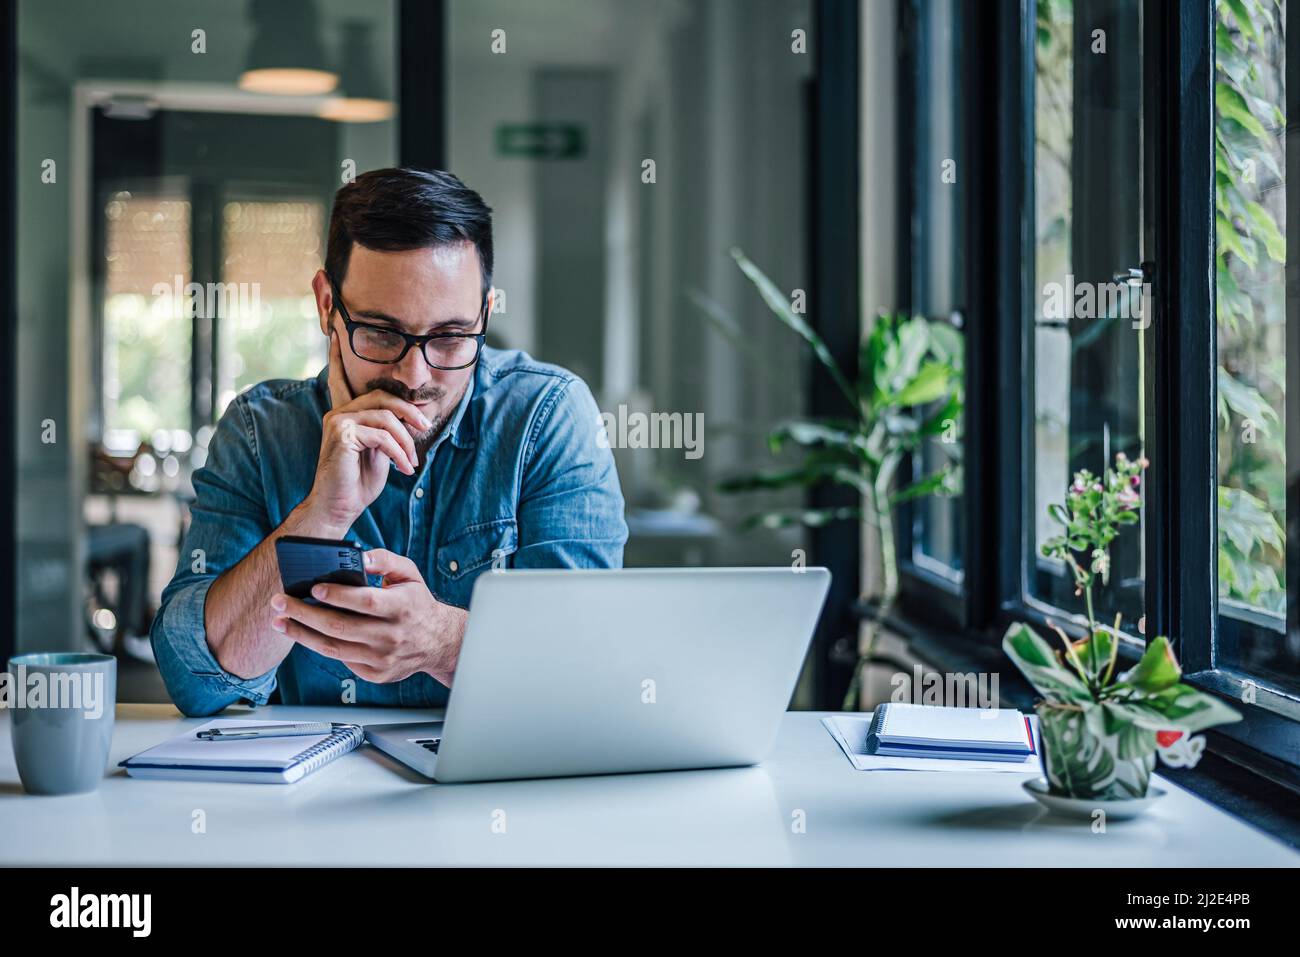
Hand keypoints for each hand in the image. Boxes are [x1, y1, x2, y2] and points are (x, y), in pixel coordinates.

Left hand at [269, 548, 465, 684]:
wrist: (437, 642)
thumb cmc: (416, 603)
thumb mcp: (409, 574)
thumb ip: (385, 560)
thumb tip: (359, 557)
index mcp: (403, 607)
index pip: (366, 602)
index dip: (338, 595)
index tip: (313, 588)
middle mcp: (393, 636)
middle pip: (341, 626)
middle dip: (304, 613)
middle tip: (280, 602)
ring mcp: (383, 658)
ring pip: (334, 648)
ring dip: (302, 634)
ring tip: (280, 621)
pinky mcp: (376, 674)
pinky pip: (341, 659)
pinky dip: (320, 646)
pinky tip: (305, 634)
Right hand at [303, 331, 431, 532]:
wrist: (339, 507)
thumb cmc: (359, 482)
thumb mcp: (379, 451)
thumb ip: (386, 430)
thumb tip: (410, 417)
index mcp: (345, 414)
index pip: (342, 380)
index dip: (337, 357)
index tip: (337, 333)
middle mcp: (339, 413)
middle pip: (383, 397)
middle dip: (409, 412)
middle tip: (424, 428)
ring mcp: (338, 421)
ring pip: (386, 417)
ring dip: (406, 441)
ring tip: (411, 461)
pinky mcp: (341, 434)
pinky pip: (381, 435)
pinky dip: (398, 452)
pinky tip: (403, 468)